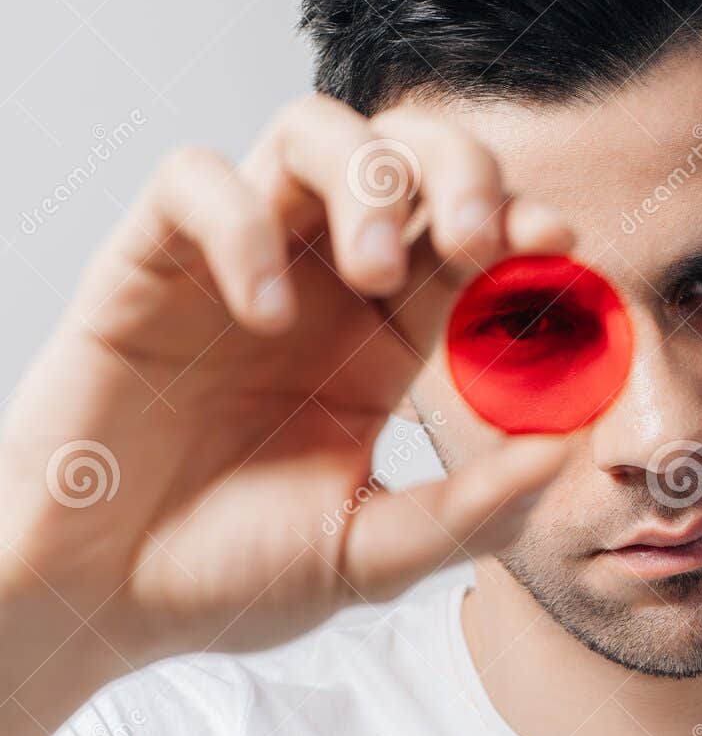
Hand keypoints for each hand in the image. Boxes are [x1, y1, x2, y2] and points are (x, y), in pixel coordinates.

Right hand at [0, 94, 574, 666]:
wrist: (99, 602)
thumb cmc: (225, 578)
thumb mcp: (368, 558)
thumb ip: (468, 512)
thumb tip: (568, 444)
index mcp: (382, 349)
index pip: (470, 249)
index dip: (521, 227)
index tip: (561, 243)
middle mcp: (318, 291)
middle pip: (408, 158)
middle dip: (463, 170)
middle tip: (479, 239)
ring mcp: (236, 268)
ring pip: (311, 133)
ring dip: (366, 178)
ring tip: (376, 271)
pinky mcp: (150, 264)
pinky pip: (195, 179)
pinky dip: (241, 222)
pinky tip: (262, 314)